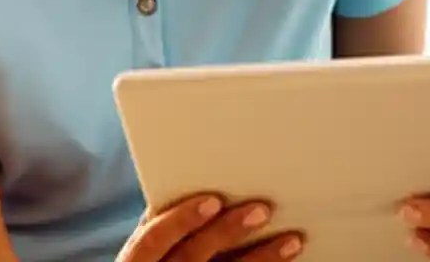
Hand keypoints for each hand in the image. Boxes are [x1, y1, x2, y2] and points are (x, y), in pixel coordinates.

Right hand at [117, 193, 303, 261]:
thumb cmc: (160, 254)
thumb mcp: (151, 241)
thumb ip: (170, 217)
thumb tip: (214, 176)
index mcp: (136, 258)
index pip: (150, 240)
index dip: (180, 220)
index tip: (213, 200)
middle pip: (191, 257)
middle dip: (227, 232)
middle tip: (262, 209)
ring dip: (261, 258)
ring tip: (292, 239)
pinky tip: (289, 258)